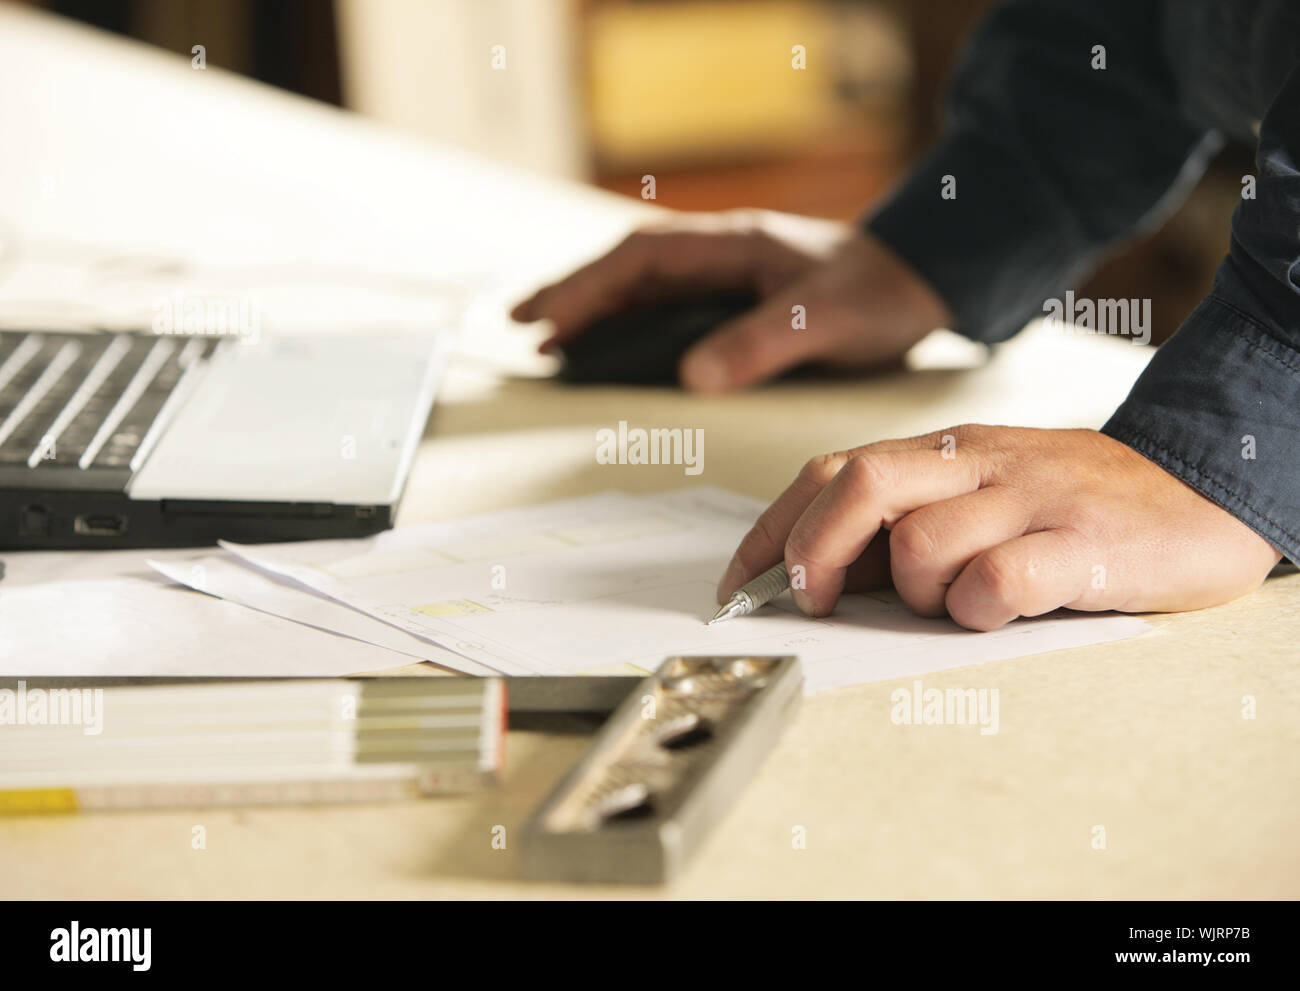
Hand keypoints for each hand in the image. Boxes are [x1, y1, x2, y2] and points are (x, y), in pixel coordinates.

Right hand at [510, 210, 951, 391]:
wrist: (920, 281)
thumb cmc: (878, 293)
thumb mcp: (825, 322)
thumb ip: (760, 345)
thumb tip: (690, 376)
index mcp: (732, 246)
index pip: (641, 259)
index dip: (588, 287)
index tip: (547, 317)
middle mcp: (720, 254)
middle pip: (627, 267)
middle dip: (572, 292)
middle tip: (522, 324)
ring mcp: (725, 274)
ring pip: (642, 285)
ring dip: (594, 307)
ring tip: (548, 338)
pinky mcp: (735, 298)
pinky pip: (666, 305)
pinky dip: (629, 321)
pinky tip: (614, 344)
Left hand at [719, 425, 1281, 630]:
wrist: (1205, 489)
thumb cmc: (1078, 505)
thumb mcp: (984, 495)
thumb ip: (908, 521)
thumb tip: (816, 575)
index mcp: (945, 451)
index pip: (831, 469)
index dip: (773, 528)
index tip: (739, 583)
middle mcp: (978, 464)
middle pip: (859, 482)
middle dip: (811, 549)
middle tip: (809, 601)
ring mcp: (1031, 498)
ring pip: (920, 539)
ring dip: (912, 591)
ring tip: (955, 603)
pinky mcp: (1084, 542)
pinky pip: (999, 576)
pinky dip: (976, 606)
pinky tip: (996, 611)